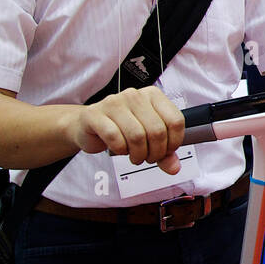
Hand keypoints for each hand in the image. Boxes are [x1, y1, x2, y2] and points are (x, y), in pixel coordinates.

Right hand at [66, 86, 184, 174]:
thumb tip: (174, 168)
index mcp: (153, 96)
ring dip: (138, 154)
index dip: (173, 142)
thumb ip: (165, 153)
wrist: (89, 126)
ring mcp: (113, 103)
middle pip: (157, 131)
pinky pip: (115, 137)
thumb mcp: (148, 139)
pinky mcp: (94, 114)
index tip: (166, 151)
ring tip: (135, 156)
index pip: (175, 121)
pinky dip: (120, 150)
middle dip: (155, 153)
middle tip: (148, 157)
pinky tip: (120, 149)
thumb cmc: (121, 129)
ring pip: (137, 136)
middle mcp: (135, 95)